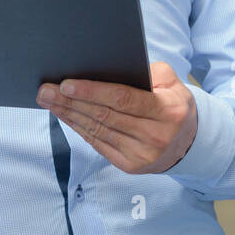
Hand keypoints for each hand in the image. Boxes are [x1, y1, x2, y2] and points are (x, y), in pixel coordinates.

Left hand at [36, 61, 197, 173]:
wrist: (188, 142)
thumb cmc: (173, 104)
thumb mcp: (172, 82)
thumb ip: (148, 72)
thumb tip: (111, 68)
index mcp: (167, 111)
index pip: (123, 99)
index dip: (92, 92)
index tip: (66, 83)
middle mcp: (155, 136)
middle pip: (104, 116)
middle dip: (71, 102)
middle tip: (45, 90)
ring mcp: (142, 154)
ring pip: (98, 131)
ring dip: (69, 115)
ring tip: (48, 100)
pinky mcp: (131, 166)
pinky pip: (99, 144)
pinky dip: (79, 128)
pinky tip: (65, 115)